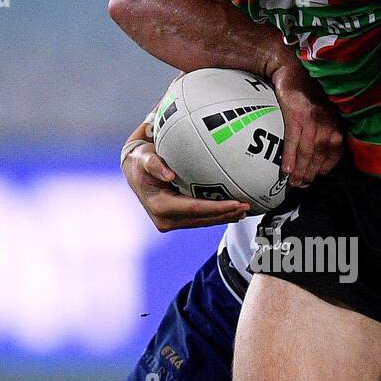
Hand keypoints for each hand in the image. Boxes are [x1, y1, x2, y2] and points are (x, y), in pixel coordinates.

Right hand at [122, 139, 249, 232]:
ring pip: (204, 222)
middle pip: (203, 219)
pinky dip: (218, 215)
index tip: (235, 203)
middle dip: (226, 214)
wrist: (133, 170)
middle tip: (247, 207)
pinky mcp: (178, 219)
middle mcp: (165, 219)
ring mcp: (172, 221)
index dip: (217, 208)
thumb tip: (168, 174)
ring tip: (245, 211)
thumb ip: (154, 164)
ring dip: (225, 217)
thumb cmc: (140, 161)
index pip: (194, 209)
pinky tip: (233, 211)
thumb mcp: (143, 158)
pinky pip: (201, 218)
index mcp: (160, 206)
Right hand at [269, 57, 343, 186]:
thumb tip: (317, 154)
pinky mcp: (296, 116)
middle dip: (310, 176)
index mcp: (335, 126)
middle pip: (319, 158)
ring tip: (293, 183)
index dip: (321, 172)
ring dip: (300, 171)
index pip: (332, 157)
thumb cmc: (308, 93)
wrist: (293, 71)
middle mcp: (328, 126)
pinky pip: (294, 141)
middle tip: (299, 187)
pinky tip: (286, 170)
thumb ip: (326, 131)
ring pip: (308, 153)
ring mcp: (313, 121)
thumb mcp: (324, 113)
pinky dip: (290, 157)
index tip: (311, 182)